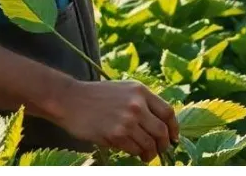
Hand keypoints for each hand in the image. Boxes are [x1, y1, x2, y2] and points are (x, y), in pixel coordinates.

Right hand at [51, 79, 178, 162]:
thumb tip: (162, 123)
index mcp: (140, 91)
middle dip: (164, 144)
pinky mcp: (115, 134)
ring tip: (146, 155)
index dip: (174, 128)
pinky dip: (136, 153)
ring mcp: (127, 120)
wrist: (71, 100)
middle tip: (161, 150)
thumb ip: (142, 102)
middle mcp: (137, 105)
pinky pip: (134, 149)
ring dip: (150, 153)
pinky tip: (133, 151)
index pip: (168, 112)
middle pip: (161, 131)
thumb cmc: (97, 96)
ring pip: (149, 143)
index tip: (174, 137)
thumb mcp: (124, 89)